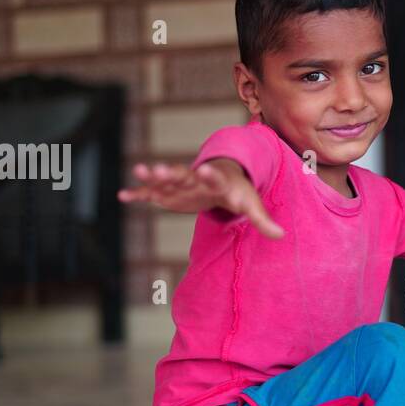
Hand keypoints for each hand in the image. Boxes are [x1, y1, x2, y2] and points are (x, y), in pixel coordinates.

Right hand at [118, 160, 284, 238]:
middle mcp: (197, 179)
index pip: (215, 177)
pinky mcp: (168, 193)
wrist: (224, 178)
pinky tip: (122, 196)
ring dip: (152, 176)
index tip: (207, 169)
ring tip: (139, 170)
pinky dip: (138, 193)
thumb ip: (263, 221)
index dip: (211, 175)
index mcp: (218, 181)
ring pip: (164, 178)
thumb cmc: (240, 192)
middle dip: (172, 172)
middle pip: (184, 174)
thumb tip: (282, 236)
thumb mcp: (252, 206)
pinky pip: (150, 192)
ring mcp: (180, 184)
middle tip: (160, 168)